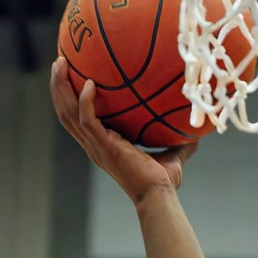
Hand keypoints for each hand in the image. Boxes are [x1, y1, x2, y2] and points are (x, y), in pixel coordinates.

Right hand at [50, 57, 196, 204]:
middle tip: (59, 62)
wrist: (158, 195)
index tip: (72, 76)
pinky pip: (87, 119)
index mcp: (102, 145)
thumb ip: (179, 140)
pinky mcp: (103, 146)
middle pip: (65, 111)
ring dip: (62, 88)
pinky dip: (86, 100)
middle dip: (59, 86)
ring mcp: (95, 146)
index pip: (78, 118)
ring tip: (60, 64)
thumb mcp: (172, 155)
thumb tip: (198, 127)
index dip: (71, 98)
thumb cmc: (162, 181)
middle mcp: (93, 144)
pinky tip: (91, 83)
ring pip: (68, 113)